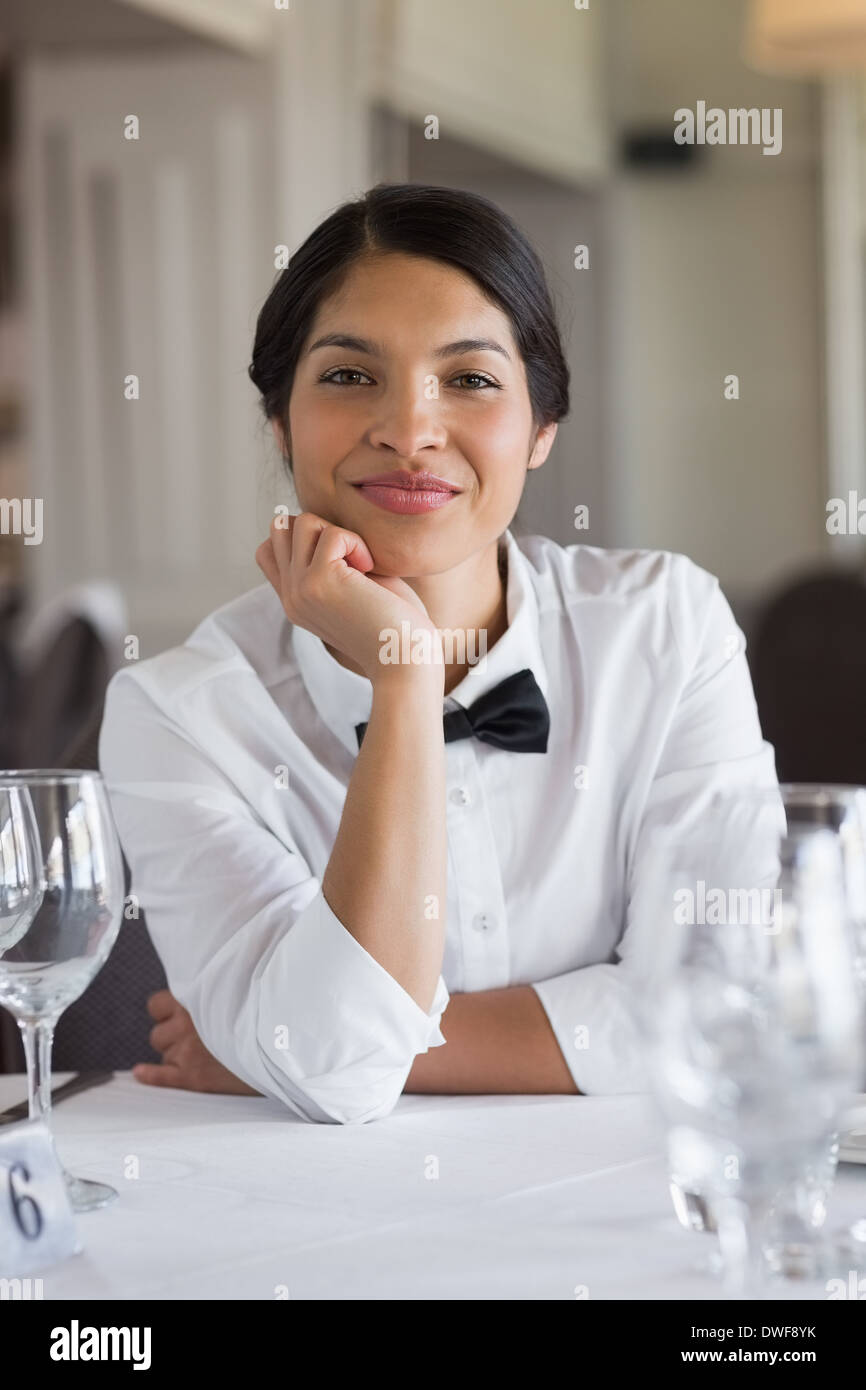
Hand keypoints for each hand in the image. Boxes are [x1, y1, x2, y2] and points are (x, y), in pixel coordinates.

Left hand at [133, 989, 260, 1095]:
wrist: (282, 1046)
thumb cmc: (265, 1016)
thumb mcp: (241, 990)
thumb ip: (217, 988)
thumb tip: (208, 981)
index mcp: (196, 999)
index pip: (157, 1004)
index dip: (166, 1011)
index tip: (179, 1015)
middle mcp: (186, 1025)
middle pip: (159, 1033)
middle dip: (171, 1035)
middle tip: (193, 1037)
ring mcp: (187, 1052)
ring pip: (164, 1054)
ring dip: (175, 1054)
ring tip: (199, 1055)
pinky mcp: (193, 1077)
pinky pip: (161, 1077)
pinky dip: (149, 1075)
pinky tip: (141, 1073)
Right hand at [255, 512, 441, 682]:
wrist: (406, 659)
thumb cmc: (394, 623)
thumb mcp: (353, 588)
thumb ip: (331, 560)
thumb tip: (319, 522)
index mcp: (295, 601)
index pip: (268, 550)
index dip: (302, 538)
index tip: (340, 557)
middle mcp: (290, 597)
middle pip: (280, 529)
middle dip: (318, 528)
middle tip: (349, 556)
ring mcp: (300, 590)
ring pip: (301, 523)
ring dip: (338, 533)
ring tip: (361, 563)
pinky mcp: (318, 582)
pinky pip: (332, 534)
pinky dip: (357, 543)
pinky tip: (370, 569)